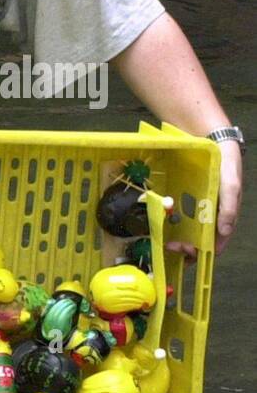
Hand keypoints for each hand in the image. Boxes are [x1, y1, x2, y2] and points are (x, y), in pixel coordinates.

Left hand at [165, 141, 242, 263]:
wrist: (209, 137)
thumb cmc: (225, 162)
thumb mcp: (230, 183)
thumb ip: (229, 206)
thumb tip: (225, 231)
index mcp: (226, 212)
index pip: (218, 240)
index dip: (205, 251)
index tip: (190, 255)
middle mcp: (212, 212)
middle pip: (200, 237)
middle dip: (188, 246)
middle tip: (173, 247)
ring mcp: (199, 205)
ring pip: (189, 229)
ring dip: (178, 238)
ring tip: (166, 241)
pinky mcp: (186, 197)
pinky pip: (179, 213)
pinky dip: (171, 222)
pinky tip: (162, 225)